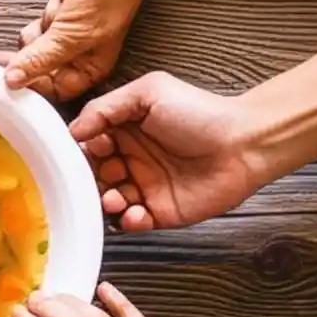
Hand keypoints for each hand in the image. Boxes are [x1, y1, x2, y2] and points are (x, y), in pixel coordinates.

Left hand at [2, 0, 152, 100]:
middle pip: (41, 74)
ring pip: (33, 52)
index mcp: (92, 68)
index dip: (33, 89)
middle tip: (0, 63)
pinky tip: (44, 14)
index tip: (7, 84)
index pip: (55, 91)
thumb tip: (13, 82)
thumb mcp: (72, 33)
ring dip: (30, 43)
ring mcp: (66, 35)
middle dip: (25, 66)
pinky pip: (34, 32)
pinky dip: (33, 27)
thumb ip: (40, 59)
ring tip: (41, 26)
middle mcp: (79, 56)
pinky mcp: (54, 16)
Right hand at [70, 71, 265, 230]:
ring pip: (108, 201)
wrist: (243, 145)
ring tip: (117, 197)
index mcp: (125, 130)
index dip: (84, 149)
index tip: (91, 148)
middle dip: (91, 178)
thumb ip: (105, 107)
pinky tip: (136, 211)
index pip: (90, 144)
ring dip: (105, 201)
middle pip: (93, 175)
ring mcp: (144, 187)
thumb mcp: (148, 93)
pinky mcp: (160, 212)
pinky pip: (132, 223)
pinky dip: (127, 221)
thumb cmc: (200, 113)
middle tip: (107, 174)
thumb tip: (73, 131)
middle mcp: (131, 159)